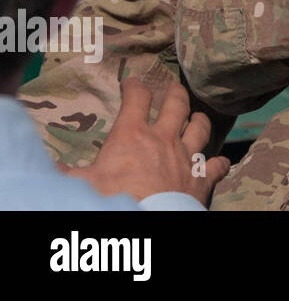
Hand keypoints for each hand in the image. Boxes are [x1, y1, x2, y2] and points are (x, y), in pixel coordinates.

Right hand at [61, 78, 229, 203]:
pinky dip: (219, 162)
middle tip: (174, 88)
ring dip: (199, 121)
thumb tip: (53, 166)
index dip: (135, 86)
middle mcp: (164, 139)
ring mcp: (187, 156)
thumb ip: (67, 173)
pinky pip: (217, 165)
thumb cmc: (111, 200)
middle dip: (175, 93)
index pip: (137, 99)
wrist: (146, 221)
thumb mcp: (80, 185)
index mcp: (133, 135)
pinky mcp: (202, 177)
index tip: (132, 82)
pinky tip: (220, 161)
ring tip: (198, 117)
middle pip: (176, 105)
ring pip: (201, 128)